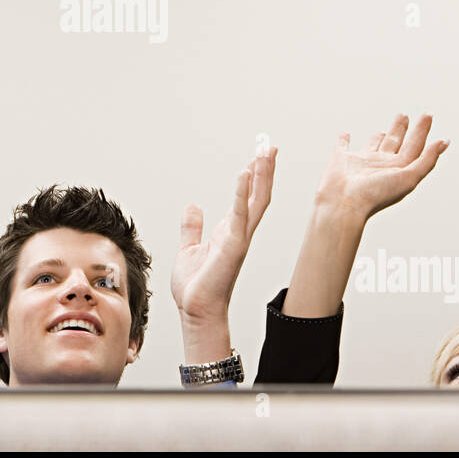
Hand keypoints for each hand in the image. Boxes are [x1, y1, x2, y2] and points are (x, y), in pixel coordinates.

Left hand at [172, 145, 276, 326]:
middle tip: (268, 147)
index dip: (254, 177)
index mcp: (229, 232)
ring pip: (257, 201)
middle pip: (258, 195)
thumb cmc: (196, 288)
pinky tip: (245, 174)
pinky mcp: (233, 245)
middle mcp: (239, 233)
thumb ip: (192, 227)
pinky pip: (239, 214)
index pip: (247, 199)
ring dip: (261, 176)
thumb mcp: (189, 248)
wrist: (196, 311)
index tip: (258, 157)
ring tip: (264, 153)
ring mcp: (239, 239)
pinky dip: (243, 193)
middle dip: (265, 170)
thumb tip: (193, 207)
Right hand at [315, 114, 448, 225]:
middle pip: (394, 143)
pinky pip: (343, 146)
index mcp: (398, 169)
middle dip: (400, 129)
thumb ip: (427, 160)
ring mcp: (361, 163)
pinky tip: (345, 134)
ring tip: (384, 129)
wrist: (344, 204)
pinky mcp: (341, 160)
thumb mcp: (409, 177)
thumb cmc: (376, 194)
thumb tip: (444, 142)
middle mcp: (381, 165)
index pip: (414, 147)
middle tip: (404, 115)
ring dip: (378, 137)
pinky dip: (343, 140)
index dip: (422, 131)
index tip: (427, 115)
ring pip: (372, 146)